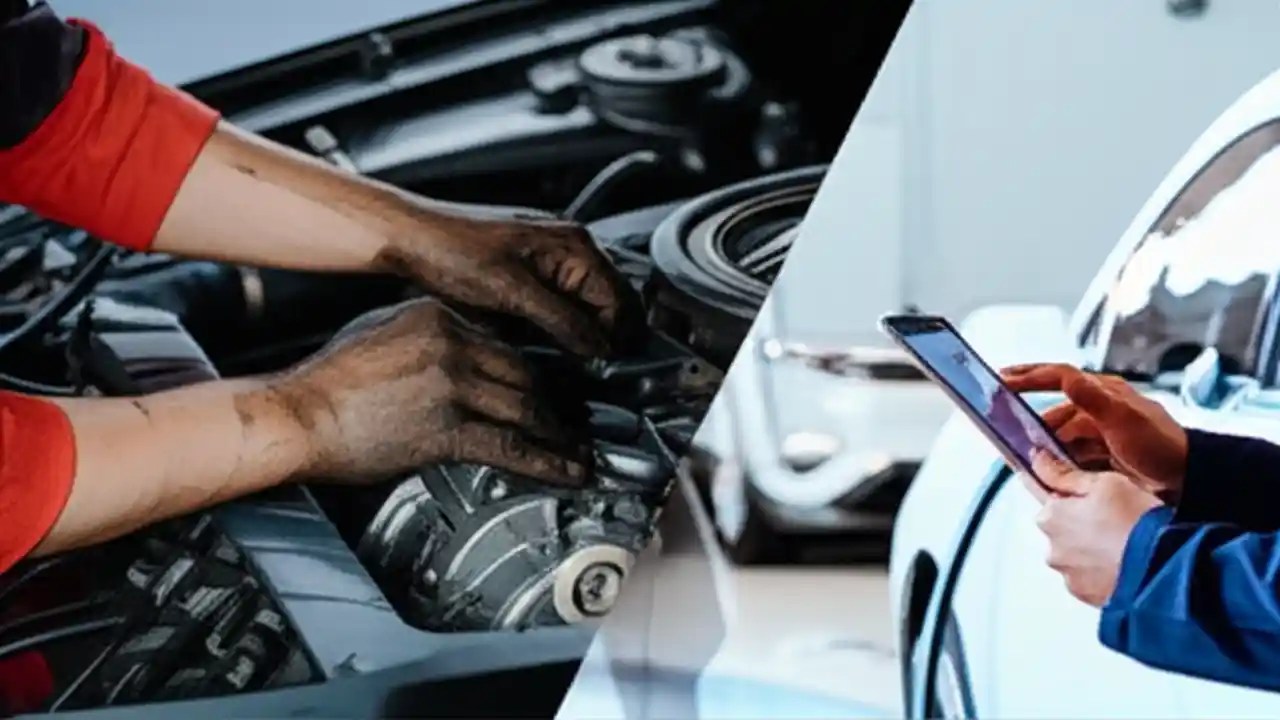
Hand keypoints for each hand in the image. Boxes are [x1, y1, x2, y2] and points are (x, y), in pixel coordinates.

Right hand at [268, 298, 591, 485]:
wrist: (298, 414)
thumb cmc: (331, 382)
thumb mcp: (383, 333)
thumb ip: (429, 337)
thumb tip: (463, 352)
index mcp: (438, 316)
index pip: (504, 342)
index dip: (534, 372)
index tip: (551, 389)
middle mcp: (451, 343)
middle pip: (525, 373)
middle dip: (556, 403)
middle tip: (575, 422)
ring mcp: (451, 385)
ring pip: (527, 408)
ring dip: (561, 435)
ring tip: (580, 451)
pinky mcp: (445, 428)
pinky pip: (511, 446)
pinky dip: (548, 462)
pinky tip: (568, 471)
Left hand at [378, 210, 645, 357]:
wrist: (408, 237)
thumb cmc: (451, 251)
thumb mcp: (512, 292)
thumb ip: (562, 321)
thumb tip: (599, 349)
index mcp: (572, 244)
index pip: (620, 299)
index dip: (618, 338)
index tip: (608, 370)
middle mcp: (567, 246)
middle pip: (608, 303)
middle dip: (605, 337)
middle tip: (594, 373)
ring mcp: (548, 258)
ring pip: (585, 306)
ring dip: (583, 335)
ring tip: (572, 366)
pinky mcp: (527, 270)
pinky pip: (561, 304)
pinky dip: (561, 327)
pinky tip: (547, 347)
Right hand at [1002, 363, 1188, 500]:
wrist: (1188, 481)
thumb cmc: (1162, 446)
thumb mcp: (1125, 420)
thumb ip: (1093, 398)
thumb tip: (1067, 377)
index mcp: (1104, 392)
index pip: (1059, 376)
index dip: (1029, 376)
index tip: (1001, 380)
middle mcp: (1098, 409)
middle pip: (1054, 410)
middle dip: (1031, 420)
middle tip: (1006, 427)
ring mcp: (1099, 434)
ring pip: (1059, 436)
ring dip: (1045, 446)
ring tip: (1028, 457)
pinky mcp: (1100, 456)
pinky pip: (1069, 456)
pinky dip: (1057, 462)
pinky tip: (1047, 471)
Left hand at [1031, 452, 1162, 606]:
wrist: (1164, 570)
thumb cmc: (1136, 521)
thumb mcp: (1105, 483)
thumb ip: (1065, 473)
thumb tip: (1037, 460)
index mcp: (1051, 516)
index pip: (1041, 493)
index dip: (1057, 486)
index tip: (1062, 485)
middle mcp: (1052, 547)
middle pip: (1061, 526)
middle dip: (1080, 521)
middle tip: (1114, 517)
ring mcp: (1068, 575)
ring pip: (1074, 554)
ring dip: (1090, 549)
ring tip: (1123, 544)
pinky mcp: (1086, 596)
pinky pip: (1089, 578)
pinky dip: (1101, 572)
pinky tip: (1124, 564)